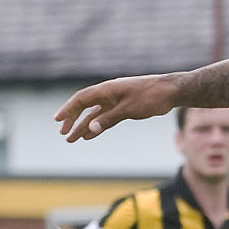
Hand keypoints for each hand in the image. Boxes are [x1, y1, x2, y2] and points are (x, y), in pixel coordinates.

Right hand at [56, 73, 179, 141]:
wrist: (171, 92)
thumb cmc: (151, 96)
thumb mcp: (130, 109)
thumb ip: (109, 118)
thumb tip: (90, 128)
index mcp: (107, 90)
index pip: (81, 99)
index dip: (68, 109)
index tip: (58, 120)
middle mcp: (108, 94)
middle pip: (84, 106)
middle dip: (72, 120)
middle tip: (64, 133)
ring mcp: (115, 100)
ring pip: (94, 114)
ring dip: (83, 126)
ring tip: (72, 139)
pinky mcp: (124, 107)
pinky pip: (105, 117)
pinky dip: (97, 126)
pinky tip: (90, 135)